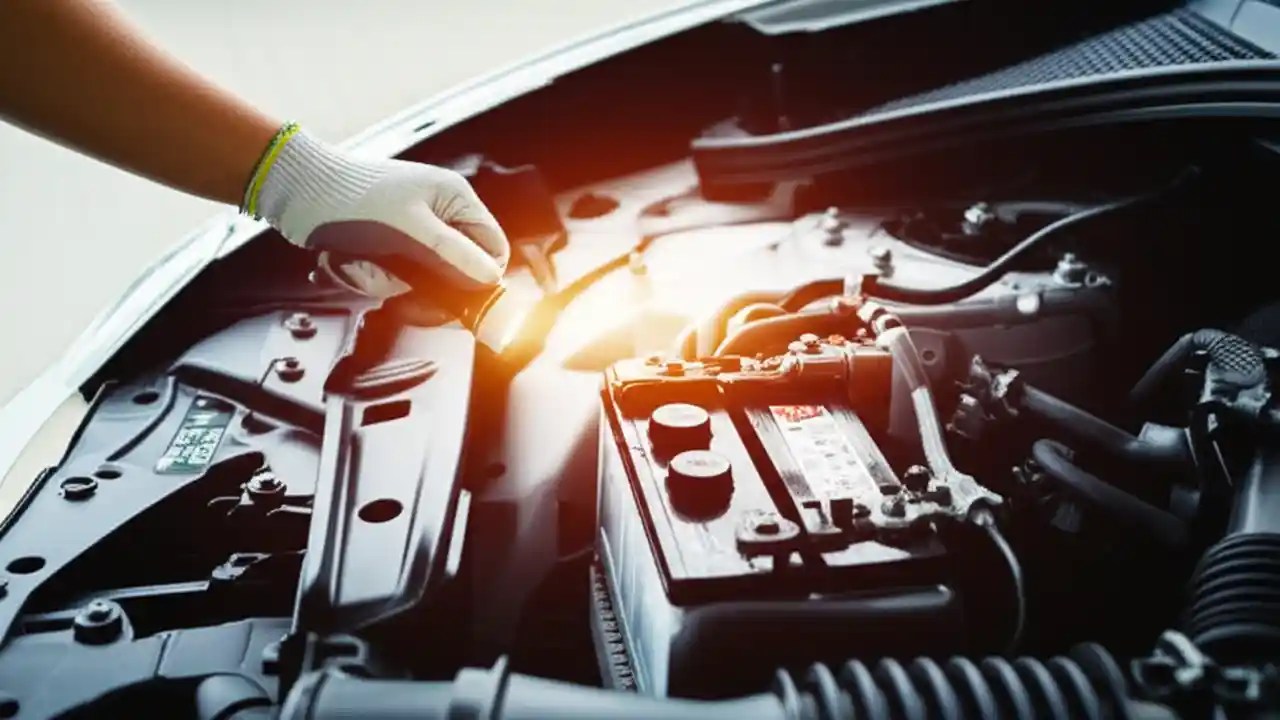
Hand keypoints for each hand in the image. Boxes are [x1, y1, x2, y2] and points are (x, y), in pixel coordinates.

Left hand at [247, 128, 508, 295]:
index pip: (492, 249)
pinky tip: (351, 260)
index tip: (458, 291)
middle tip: (393, 270)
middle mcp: (438, 216)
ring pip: (422, 281)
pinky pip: (393, 279)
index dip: (481, 275)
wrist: (295, 190)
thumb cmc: (348, 196)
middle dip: (422, 281)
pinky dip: (371, 276)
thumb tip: (489, 278)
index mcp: (454, 199)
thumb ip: (453, 255)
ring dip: (388, 279)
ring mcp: (413, 233)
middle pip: (456, 271)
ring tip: (362, 260)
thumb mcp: (408, 228)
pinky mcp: (389, 247)